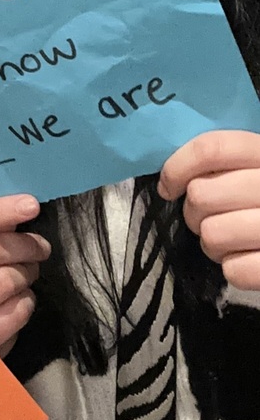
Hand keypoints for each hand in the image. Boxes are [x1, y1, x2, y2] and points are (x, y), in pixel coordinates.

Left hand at [159, 129, 259, 287]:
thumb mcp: (254, 169)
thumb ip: (226, 163)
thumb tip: (172, 179)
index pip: (212, 149)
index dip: (178, 167)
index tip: (168, 188)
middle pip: (202, 194)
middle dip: (195, 213)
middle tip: (212, 219)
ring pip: (211, 234)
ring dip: (213, 244)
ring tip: (232, 242)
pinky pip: (234, 270)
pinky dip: (236, 268)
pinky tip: (249, 259)